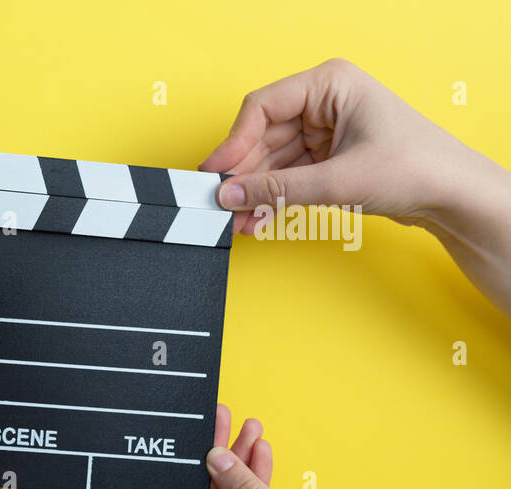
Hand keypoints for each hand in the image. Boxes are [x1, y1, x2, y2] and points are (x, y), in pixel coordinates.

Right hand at [199, 58, 473, 235]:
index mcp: (330, 84)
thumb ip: (277, 189)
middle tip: (221, 205)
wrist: (455, 196)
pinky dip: (272, 198)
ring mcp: (326, 130)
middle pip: (263, 138)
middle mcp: (325, 102)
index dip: (234, 143)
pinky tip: (257, 220)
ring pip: (272, 161)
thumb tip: (230, 194)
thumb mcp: (337, 181)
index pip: (262, 108)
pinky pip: (287, 176)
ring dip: (254, 193)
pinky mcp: (328, 157)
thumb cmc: (416, 168)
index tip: (215, 175)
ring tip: (237, 222)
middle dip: (243, 175)